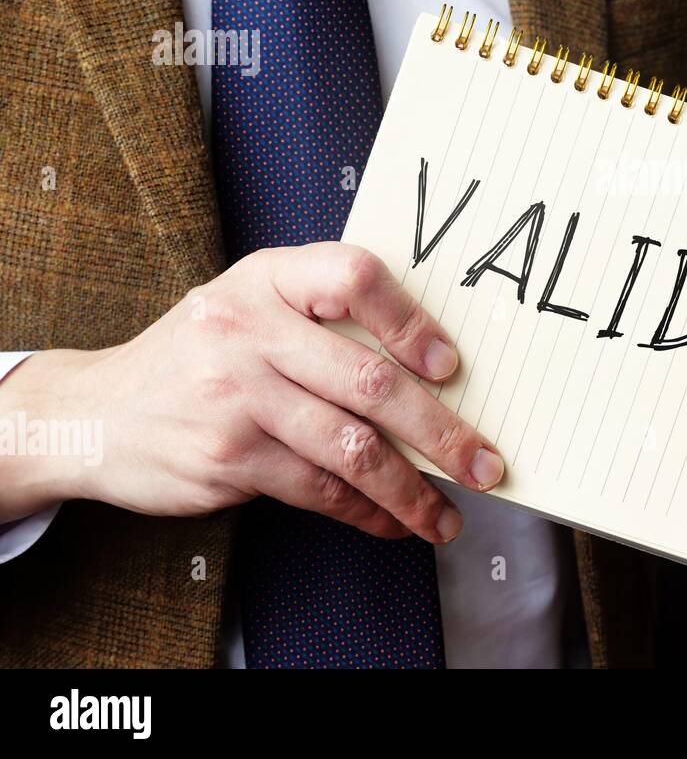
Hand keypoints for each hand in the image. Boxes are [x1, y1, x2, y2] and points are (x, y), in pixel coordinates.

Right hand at [0, 243, 503, 543]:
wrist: (93, 412)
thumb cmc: (201, 354)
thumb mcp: (249, 305)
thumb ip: (324, 317)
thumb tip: (435, 372)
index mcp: (268, 278)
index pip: (355, 275)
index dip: (412, 319)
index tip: (452, 365)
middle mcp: (249, 329)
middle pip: (370, 380)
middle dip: (441, 431)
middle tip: (484, 463)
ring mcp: (236, 396)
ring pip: (351, 448)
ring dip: (411, 490)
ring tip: (447, 513)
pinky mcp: (227, 457)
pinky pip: (318, 490)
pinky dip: (366, 512)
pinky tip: (392, 520)